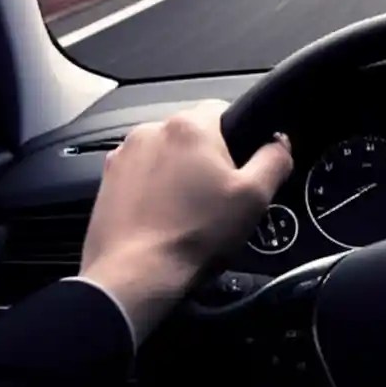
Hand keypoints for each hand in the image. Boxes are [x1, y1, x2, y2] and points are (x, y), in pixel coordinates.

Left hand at [79, 100, 292, 342]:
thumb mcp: (254, 197)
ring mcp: (122, 156)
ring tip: (186, 211)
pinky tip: (161, 218)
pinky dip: (151, 189)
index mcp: (189, 126)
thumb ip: (275, 160)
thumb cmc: (196, 234)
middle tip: (216, 197)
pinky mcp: (106, 181)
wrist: (136, 275)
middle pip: (191, 135)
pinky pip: (139, 175)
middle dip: (205, 158)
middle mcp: (150, 130)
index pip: (223, 111)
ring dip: (176, 173)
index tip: (240, 171)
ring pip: (164, 154)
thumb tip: (279, 142)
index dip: (238, 140)